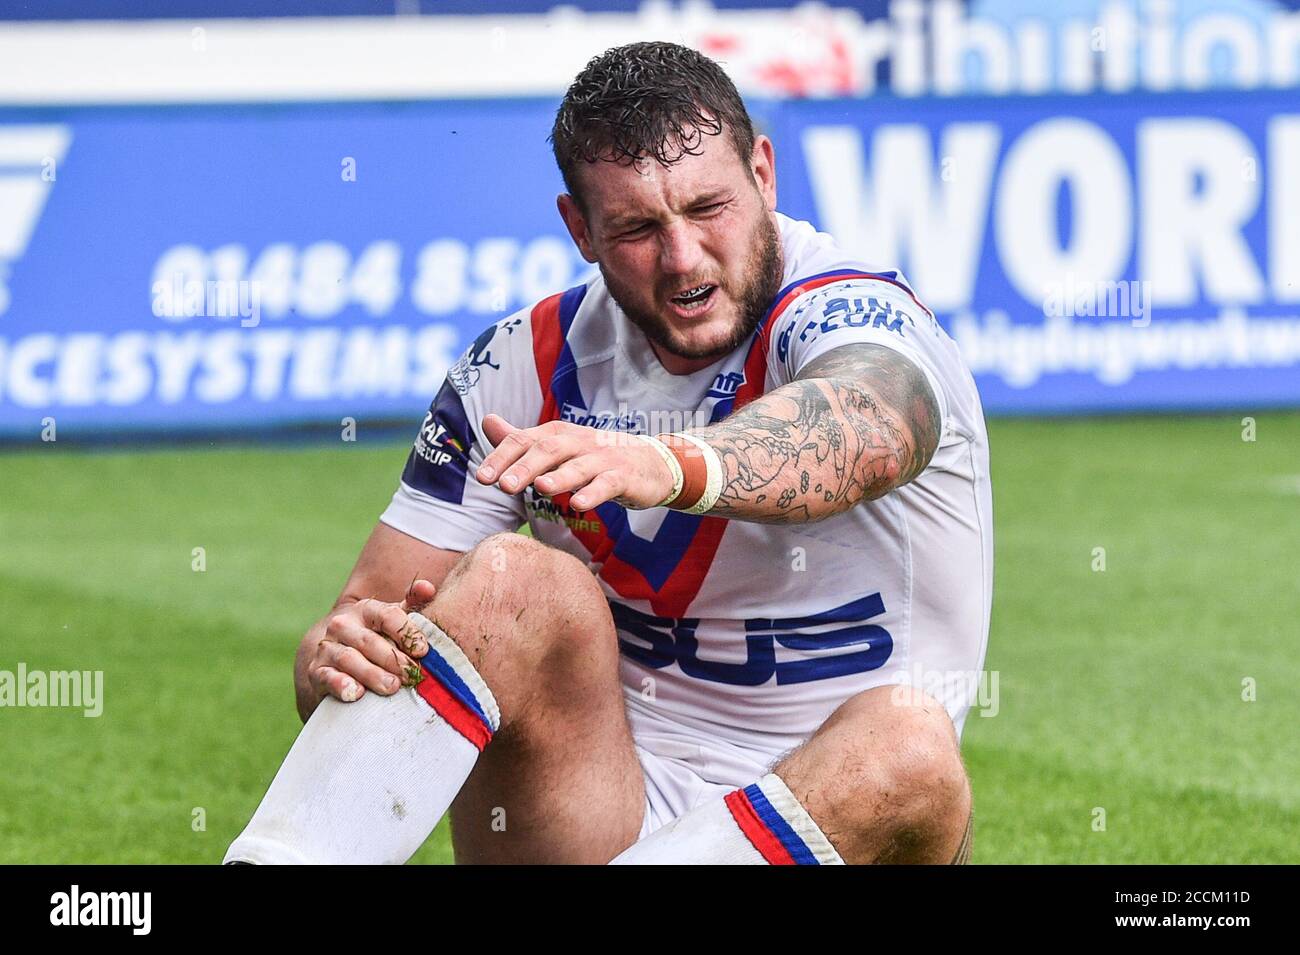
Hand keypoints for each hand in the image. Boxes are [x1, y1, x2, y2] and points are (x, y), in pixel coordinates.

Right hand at [306, 579, 436, 704]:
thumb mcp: (393, 620)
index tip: (422, 650)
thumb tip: (427, 588)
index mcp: (366, 610)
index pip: (387, 616)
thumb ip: (412, 603)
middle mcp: (343, 625)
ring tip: (392, 687)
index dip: (406, 632)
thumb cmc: (376, 637)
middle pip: (369, 640)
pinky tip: (357, 693)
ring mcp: (327, 647)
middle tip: (410, 675)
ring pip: (349, 659)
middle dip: (392, 658)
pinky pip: (327, 677)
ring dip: (372, 674)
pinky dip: (341, 685)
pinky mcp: (317, 671)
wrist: (335, 658)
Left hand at [475, 414, 674, 510]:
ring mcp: (603, 459)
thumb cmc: (596, 458)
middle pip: (549, 450)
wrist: (651, 463)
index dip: (502, 457)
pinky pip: (608, 484)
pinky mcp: (625, 477)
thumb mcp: (558, 447)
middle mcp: (579, 442)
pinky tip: (578, 505)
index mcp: (558, 435)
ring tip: (539, 489)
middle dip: (525, 466)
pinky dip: (593, 493)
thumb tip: (487, 421)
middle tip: (502, 485)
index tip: (482, 477)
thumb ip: (522, 439)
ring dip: (559, 477)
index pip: (525, 440)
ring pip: (578, 466)